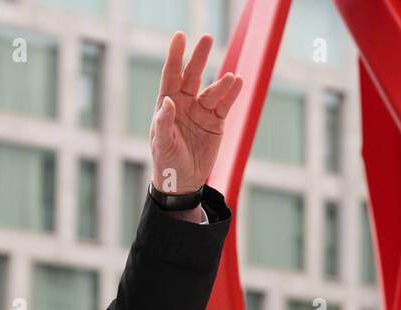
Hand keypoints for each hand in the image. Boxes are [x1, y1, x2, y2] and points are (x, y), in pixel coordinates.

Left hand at [149, 32, 243, 197]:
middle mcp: (185, 104)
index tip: (179, 36)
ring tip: (230, 78)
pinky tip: (238, 82)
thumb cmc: (167, 162)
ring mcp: (201, 111)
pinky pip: (225, 104)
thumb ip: (164, 122)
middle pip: (192, 75)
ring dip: (221, 83)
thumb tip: (168, 101)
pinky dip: (231, 94)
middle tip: (207, 38)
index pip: (171, 75)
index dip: (175, 56)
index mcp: (167, 105)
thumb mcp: (162, 144)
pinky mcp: (216, 122)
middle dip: (198, 57)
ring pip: (212, 91)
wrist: (183, 182)